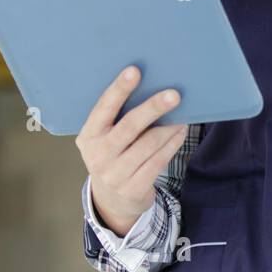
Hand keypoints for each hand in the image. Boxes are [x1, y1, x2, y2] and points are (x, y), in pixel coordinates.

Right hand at [76, 66, 187, 235]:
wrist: (111, 201)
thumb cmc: (113, 156)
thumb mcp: (105, 140)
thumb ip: (118, 119)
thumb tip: (152, 87)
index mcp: (88, 136)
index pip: (103, 108)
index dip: (119, 89)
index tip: (134, 71)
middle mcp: (98, 155)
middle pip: (130, 126)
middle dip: (153, 108)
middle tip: (174, 95)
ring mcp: (115, 174)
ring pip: (149, 144)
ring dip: (169, 127)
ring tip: (183, 114)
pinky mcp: (134, 188)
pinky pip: (158, 161)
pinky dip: (172, 144)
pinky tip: (180, 132)